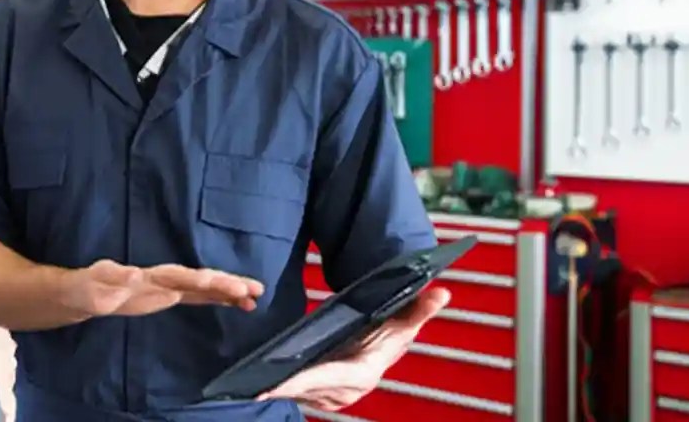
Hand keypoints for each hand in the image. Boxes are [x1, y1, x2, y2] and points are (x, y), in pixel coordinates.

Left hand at [63, 259, 264, 317]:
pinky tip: (240, 303)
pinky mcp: (169, 297)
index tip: (218, 281)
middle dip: (224, 283)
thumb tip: (134, 274)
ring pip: (205, 287)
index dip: (198, 279)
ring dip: (229, 290)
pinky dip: (220, 299)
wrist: (82, 291)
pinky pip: (200, 297)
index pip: (178, 276)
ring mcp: (168, 287)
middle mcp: (163, 279)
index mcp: (148, 276)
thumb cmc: (86, 288)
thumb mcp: (93, 286)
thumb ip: (111, 281)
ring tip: (256, 295)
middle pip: (198, 279)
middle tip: (252, 289)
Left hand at [256, 287, 450, 410]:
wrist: (385, 349)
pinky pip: (298, 390)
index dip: (296, 384)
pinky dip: (282, 387)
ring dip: (277, 390)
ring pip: (299, 391)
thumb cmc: (391, 334)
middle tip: (249, 389)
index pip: (323, 379)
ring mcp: (332, 395)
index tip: (268, 388)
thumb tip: (441, 292)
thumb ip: (419, 310)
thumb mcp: (404, 324)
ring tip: (248, 387)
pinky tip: (260, 383)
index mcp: (360, 374)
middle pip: (306, 389)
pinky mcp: (320, 394)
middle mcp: (345, 390)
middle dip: (279, 390)